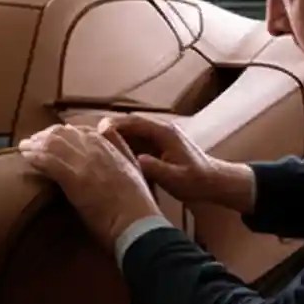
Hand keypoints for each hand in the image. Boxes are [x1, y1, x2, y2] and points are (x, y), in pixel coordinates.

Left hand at [18, 122, 162, 252]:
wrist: (138, 224)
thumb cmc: (138, 204)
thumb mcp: (134, 167)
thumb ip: (119, 146)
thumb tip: (105, 129)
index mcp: (110, 148)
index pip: (81, 131)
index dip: (63, 132)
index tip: (51, 137)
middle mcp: (96, 150)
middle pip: (63, 134)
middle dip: (44, 136)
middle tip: (31, 142)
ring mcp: (85, 163)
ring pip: (53, 145)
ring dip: (35, 145)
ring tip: (23, 148)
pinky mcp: (75, 179)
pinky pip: (50, 162)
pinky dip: (35, 157)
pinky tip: (25, 157)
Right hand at [102, 115, 255, 213]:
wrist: (215, 182)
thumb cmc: (197, 181)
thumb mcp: (177, 179)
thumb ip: (156, 169)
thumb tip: (136, 160)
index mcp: (164, 133)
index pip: (134, 122)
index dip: (113, 125)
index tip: (96, 132)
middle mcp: (160, 129)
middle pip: (128, 123)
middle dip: (108, 129)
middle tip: (87, 139)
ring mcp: (158, 136)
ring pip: (130, 131)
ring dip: (113, 137)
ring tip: (92, 147)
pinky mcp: (156, 145)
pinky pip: (134, 140)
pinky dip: (121, 144)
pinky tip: (109, 156)